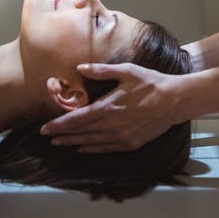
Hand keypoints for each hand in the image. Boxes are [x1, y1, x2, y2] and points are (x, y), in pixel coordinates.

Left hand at [39, 62, 180, 152]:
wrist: (174, 100)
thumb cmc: (150, 82)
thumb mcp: (126, 70)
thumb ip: (101, 70)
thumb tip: (80, 67)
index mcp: (109, 106)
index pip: (78, 119)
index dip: (60, 124)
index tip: (45, 128)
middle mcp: (112, 125)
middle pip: (81, 133)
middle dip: (62, 135)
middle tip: (46, 136)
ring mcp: (122, 137)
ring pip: (91, 143)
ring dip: (73, 143)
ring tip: (59, 144)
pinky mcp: (131, 144)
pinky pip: (106, 149)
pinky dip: (92, 149)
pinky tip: (83, 149)